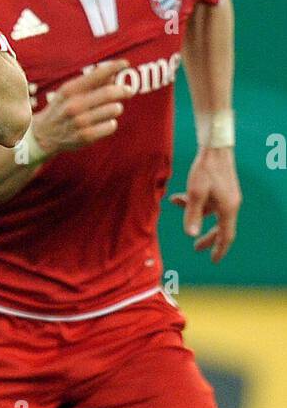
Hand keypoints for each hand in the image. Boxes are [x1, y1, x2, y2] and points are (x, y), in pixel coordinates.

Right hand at [33, 60, 130, 156]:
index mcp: (70, 90)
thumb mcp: (69, 92)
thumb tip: (114, 74)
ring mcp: (80, 122)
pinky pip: (111, 126)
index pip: (97, 74)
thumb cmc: (61, 108)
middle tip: (128, 91)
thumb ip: (91, 82)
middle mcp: (74, 105)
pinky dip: (111, 123)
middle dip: (122, 90)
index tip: (125, 64)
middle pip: (109, 93)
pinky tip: (104, 123)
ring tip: (111, 109)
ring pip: (114, 109)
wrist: (43, 135)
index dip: (114, 67)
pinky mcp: (86, 137)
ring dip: (116, 108)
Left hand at [169, 147, 240, 262]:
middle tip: (197, 248)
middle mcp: (230, 204)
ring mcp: (226, 196)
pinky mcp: (221, 188)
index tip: (214, 261)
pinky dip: (195, 202)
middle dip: (208, 238)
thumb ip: (192, 214)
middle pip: (220, 228)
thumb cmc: (206, 169)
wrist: (215, 146)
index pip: (226, 236)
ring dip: (194, 213)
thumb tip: (191, 234)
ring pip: (210, 213)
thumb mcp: (195, 193)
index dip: (219, 249)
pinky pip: (208, 202)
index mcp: (227, 209)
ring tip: (176, 204)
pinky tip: (176, 197)